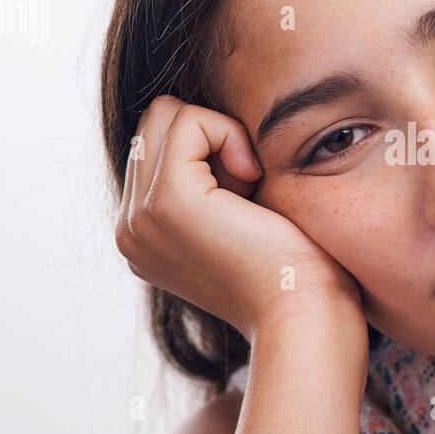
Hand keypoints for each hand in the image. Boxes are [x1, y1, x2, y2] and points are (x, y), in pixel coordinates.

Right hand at [114, 94, 362, 340]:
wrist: (303, 317)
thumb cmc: (293, 272)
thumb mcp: (238, 219)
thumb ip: (210, 183)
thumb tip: (210, 130)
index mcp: (144, 235)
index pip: (157, 143)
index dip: (211, 148)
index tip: (249, 193)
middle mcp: (131, 228)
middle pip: (157, 122)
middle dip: (210, 138)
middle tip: (249, 188)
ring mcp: (140, 217)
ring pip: (169, 115)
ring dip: (221, 137)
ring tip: (249, 189)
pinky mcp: (167, 202)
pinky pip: (189, 120)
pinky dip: (230, 134)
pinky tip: (254, 179)